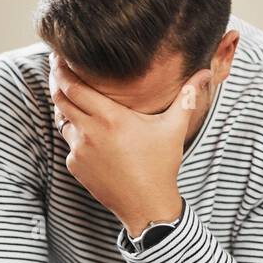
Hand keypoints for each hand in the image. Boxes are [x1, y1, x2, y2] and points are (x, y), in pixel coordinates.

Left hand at [49, 52, 211, 235]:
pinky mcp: (76, 166)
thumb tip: (205, 72)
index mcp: (110, 118)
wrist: (147, 205)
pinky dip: (76, 135)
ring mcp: (79, 151)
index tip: (60, 57)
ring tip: (75, 100)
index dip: (61, 69)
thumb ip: (187, 97)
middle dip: (57, 81)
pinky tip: (92, 135)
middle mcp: (90, 132)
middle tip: (58, 69)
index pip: (73, 86)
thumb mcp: (174, 129)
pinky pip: (70, 144)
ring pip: (63, 121)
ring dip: (67, 109)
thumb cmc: (161, 165)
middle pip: (60, 98)